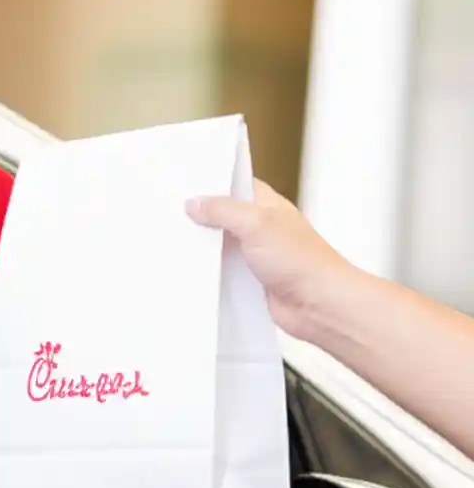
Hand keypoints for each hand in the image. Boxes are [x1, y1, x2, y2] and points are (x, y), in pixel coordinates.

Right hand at [186, 178, 355, 340]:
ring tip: (170, 239)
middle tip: (168, 211)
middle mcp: (260, 226)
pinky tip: (188, 269)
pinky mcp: (250, 279)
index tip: (182, 182)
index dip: (210, 182)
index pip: (235, 184)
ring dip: (203, 245)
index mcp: (266, 204)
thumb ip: (222, 210)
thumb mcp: (257, 223)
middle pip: (222, 215)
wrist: (319, 305)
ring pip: (220, 244)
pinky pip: (222, 270)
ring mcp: (255, 253)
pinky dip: (208, 270)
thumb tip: (194, 203)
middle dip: (200, 215)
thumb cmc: (301, 261)